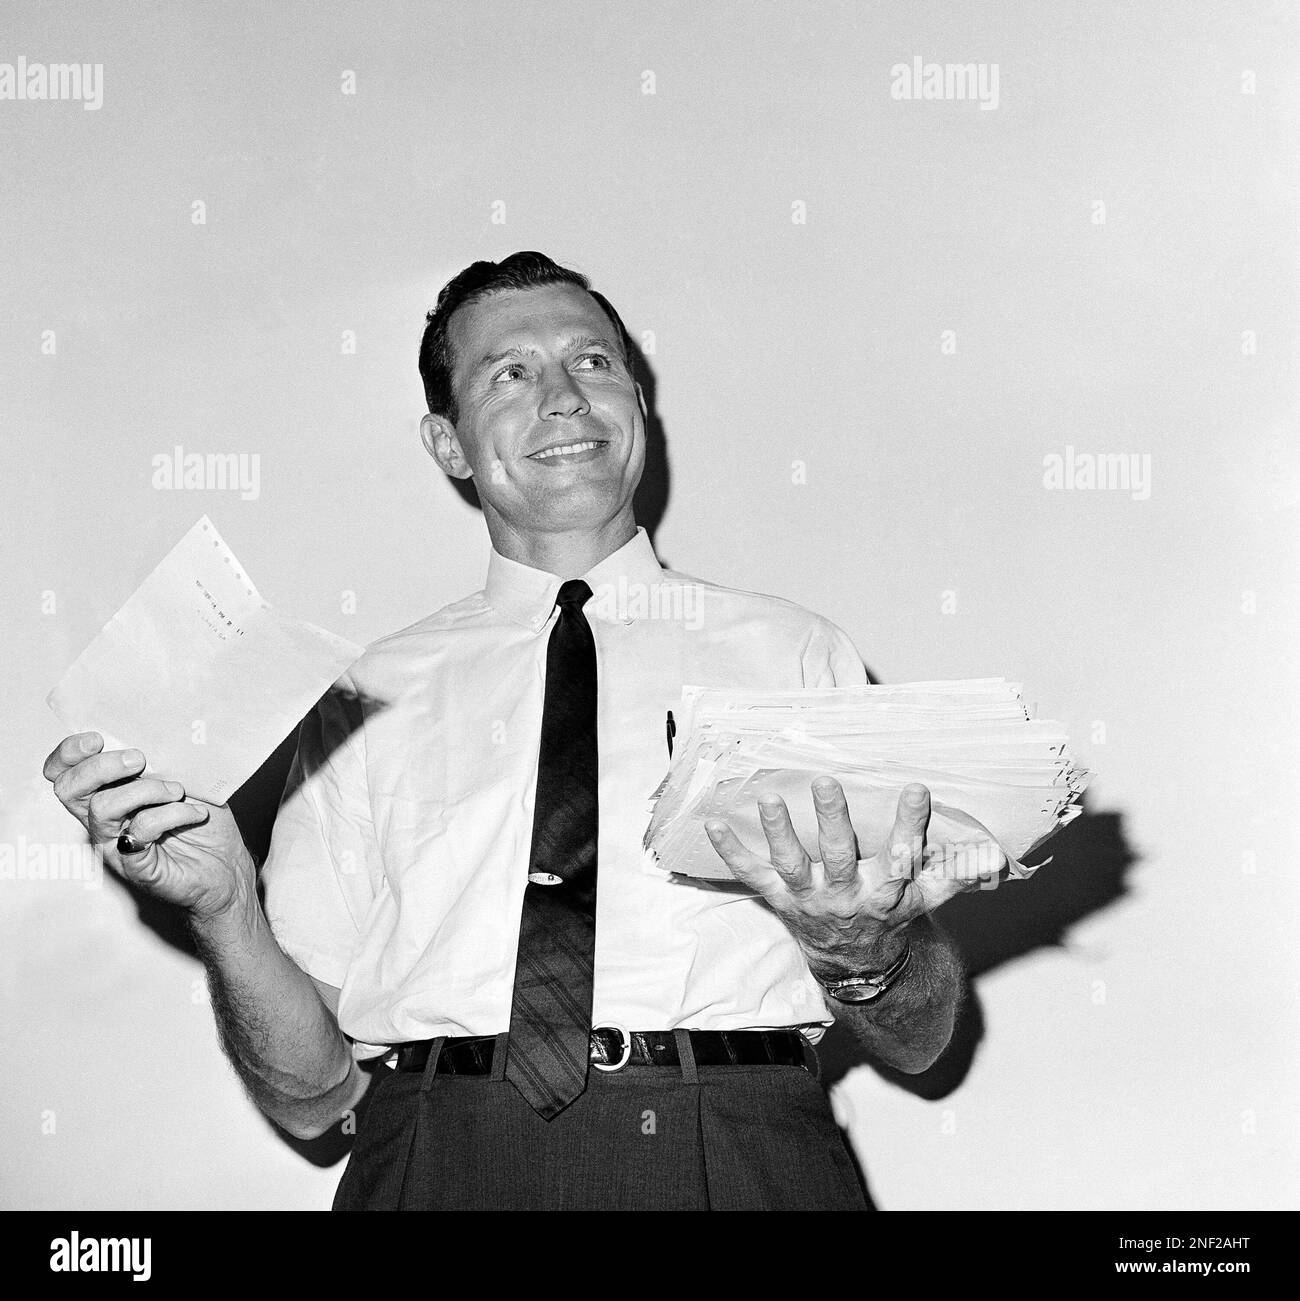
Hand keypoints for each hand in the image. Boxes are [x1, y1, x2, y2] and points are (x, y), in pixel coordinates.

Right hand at [42, 732, 253, 917]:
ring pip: (102, 808)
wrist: (226, 864)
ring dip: (145, 789)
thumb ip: (163, 759)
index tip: (96, 738)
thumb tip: (156, 733)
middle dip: (100, 766)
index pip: (63, 772)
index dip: (68, 753)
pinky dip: (172, 814)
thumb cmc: (201, 818)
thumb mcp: (184, 777)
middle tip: (139, 760)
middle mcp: (103, 819)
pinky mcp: (135, 865)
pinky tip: (195, 813)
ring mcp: (114, 844)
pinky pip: (140, 831)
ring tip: (177, 790)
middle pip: (68, 788)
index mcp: (108, 792)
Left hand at [705, 779, 1003, 979]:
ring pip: (790, 864)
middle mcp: (844, 896)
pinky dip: (731, 850)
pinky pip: (751, 875)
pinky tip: (712, 821)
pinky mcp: (778, 898)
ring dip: (778, 831)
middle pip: (838, 857)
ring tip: (768, 797)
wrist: (856, 966)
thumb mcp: (927, 899)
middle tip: (826, 781)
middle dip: (832, 820)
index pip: (901, 858)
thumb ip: (958, 873)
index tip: (915, 787)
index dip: (909, 825)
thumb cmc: (892, 916)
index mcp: (885, 894)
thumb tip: (997, 854)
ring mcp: (807, 898)